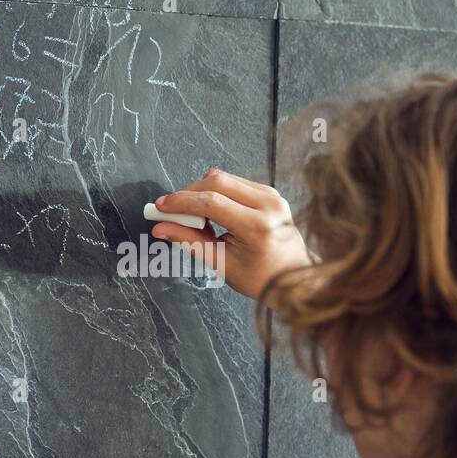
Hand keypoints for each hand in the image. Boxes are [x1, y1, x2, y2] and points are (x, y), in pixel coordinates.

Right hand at [150, 169, 312, 302]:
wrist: (294, 279)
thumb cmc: (261, 278)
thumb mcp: (221, 263)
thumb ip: (189, 242)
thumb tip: (161, 227)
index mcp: (257, 227)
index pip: (211, 202)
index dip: (181, 202)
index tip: (162, 207)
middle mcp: (268, 206)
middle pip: (217, 181)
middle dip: (188, 192)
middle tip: (172, 209)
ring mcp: (272, 196)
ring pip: (225, 178)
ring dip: (202, 192)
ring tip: (196, 217)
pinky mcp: (271, 193)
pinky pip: (236, 182)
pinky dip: (218, 192)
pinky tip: (213, 212)